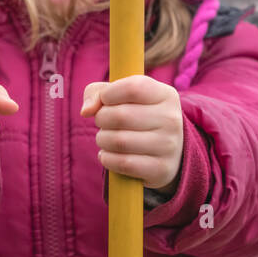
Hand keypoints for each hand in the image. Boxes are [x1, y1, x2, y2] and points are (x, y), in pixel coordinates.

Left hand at [80, 75, 183, 193]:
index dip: (109, 94)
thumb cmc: (139, 116)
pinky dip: (107, 159)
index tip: (105, 101)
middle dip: (101, 119)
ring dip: (102, 140)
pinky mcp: (161, 169)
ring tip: (105, 139)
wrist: (168, 152)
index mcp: (166, 95)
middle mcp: (171, 119)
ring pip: (119, 141)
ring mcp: (168, 145)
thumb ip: (98, 92)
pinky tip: (108, 155)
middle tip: (102, 122)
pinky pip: (123, 164)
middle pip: (120, 116)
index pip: (132, 88)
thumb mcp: (123, 97)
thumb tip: (86, 111)